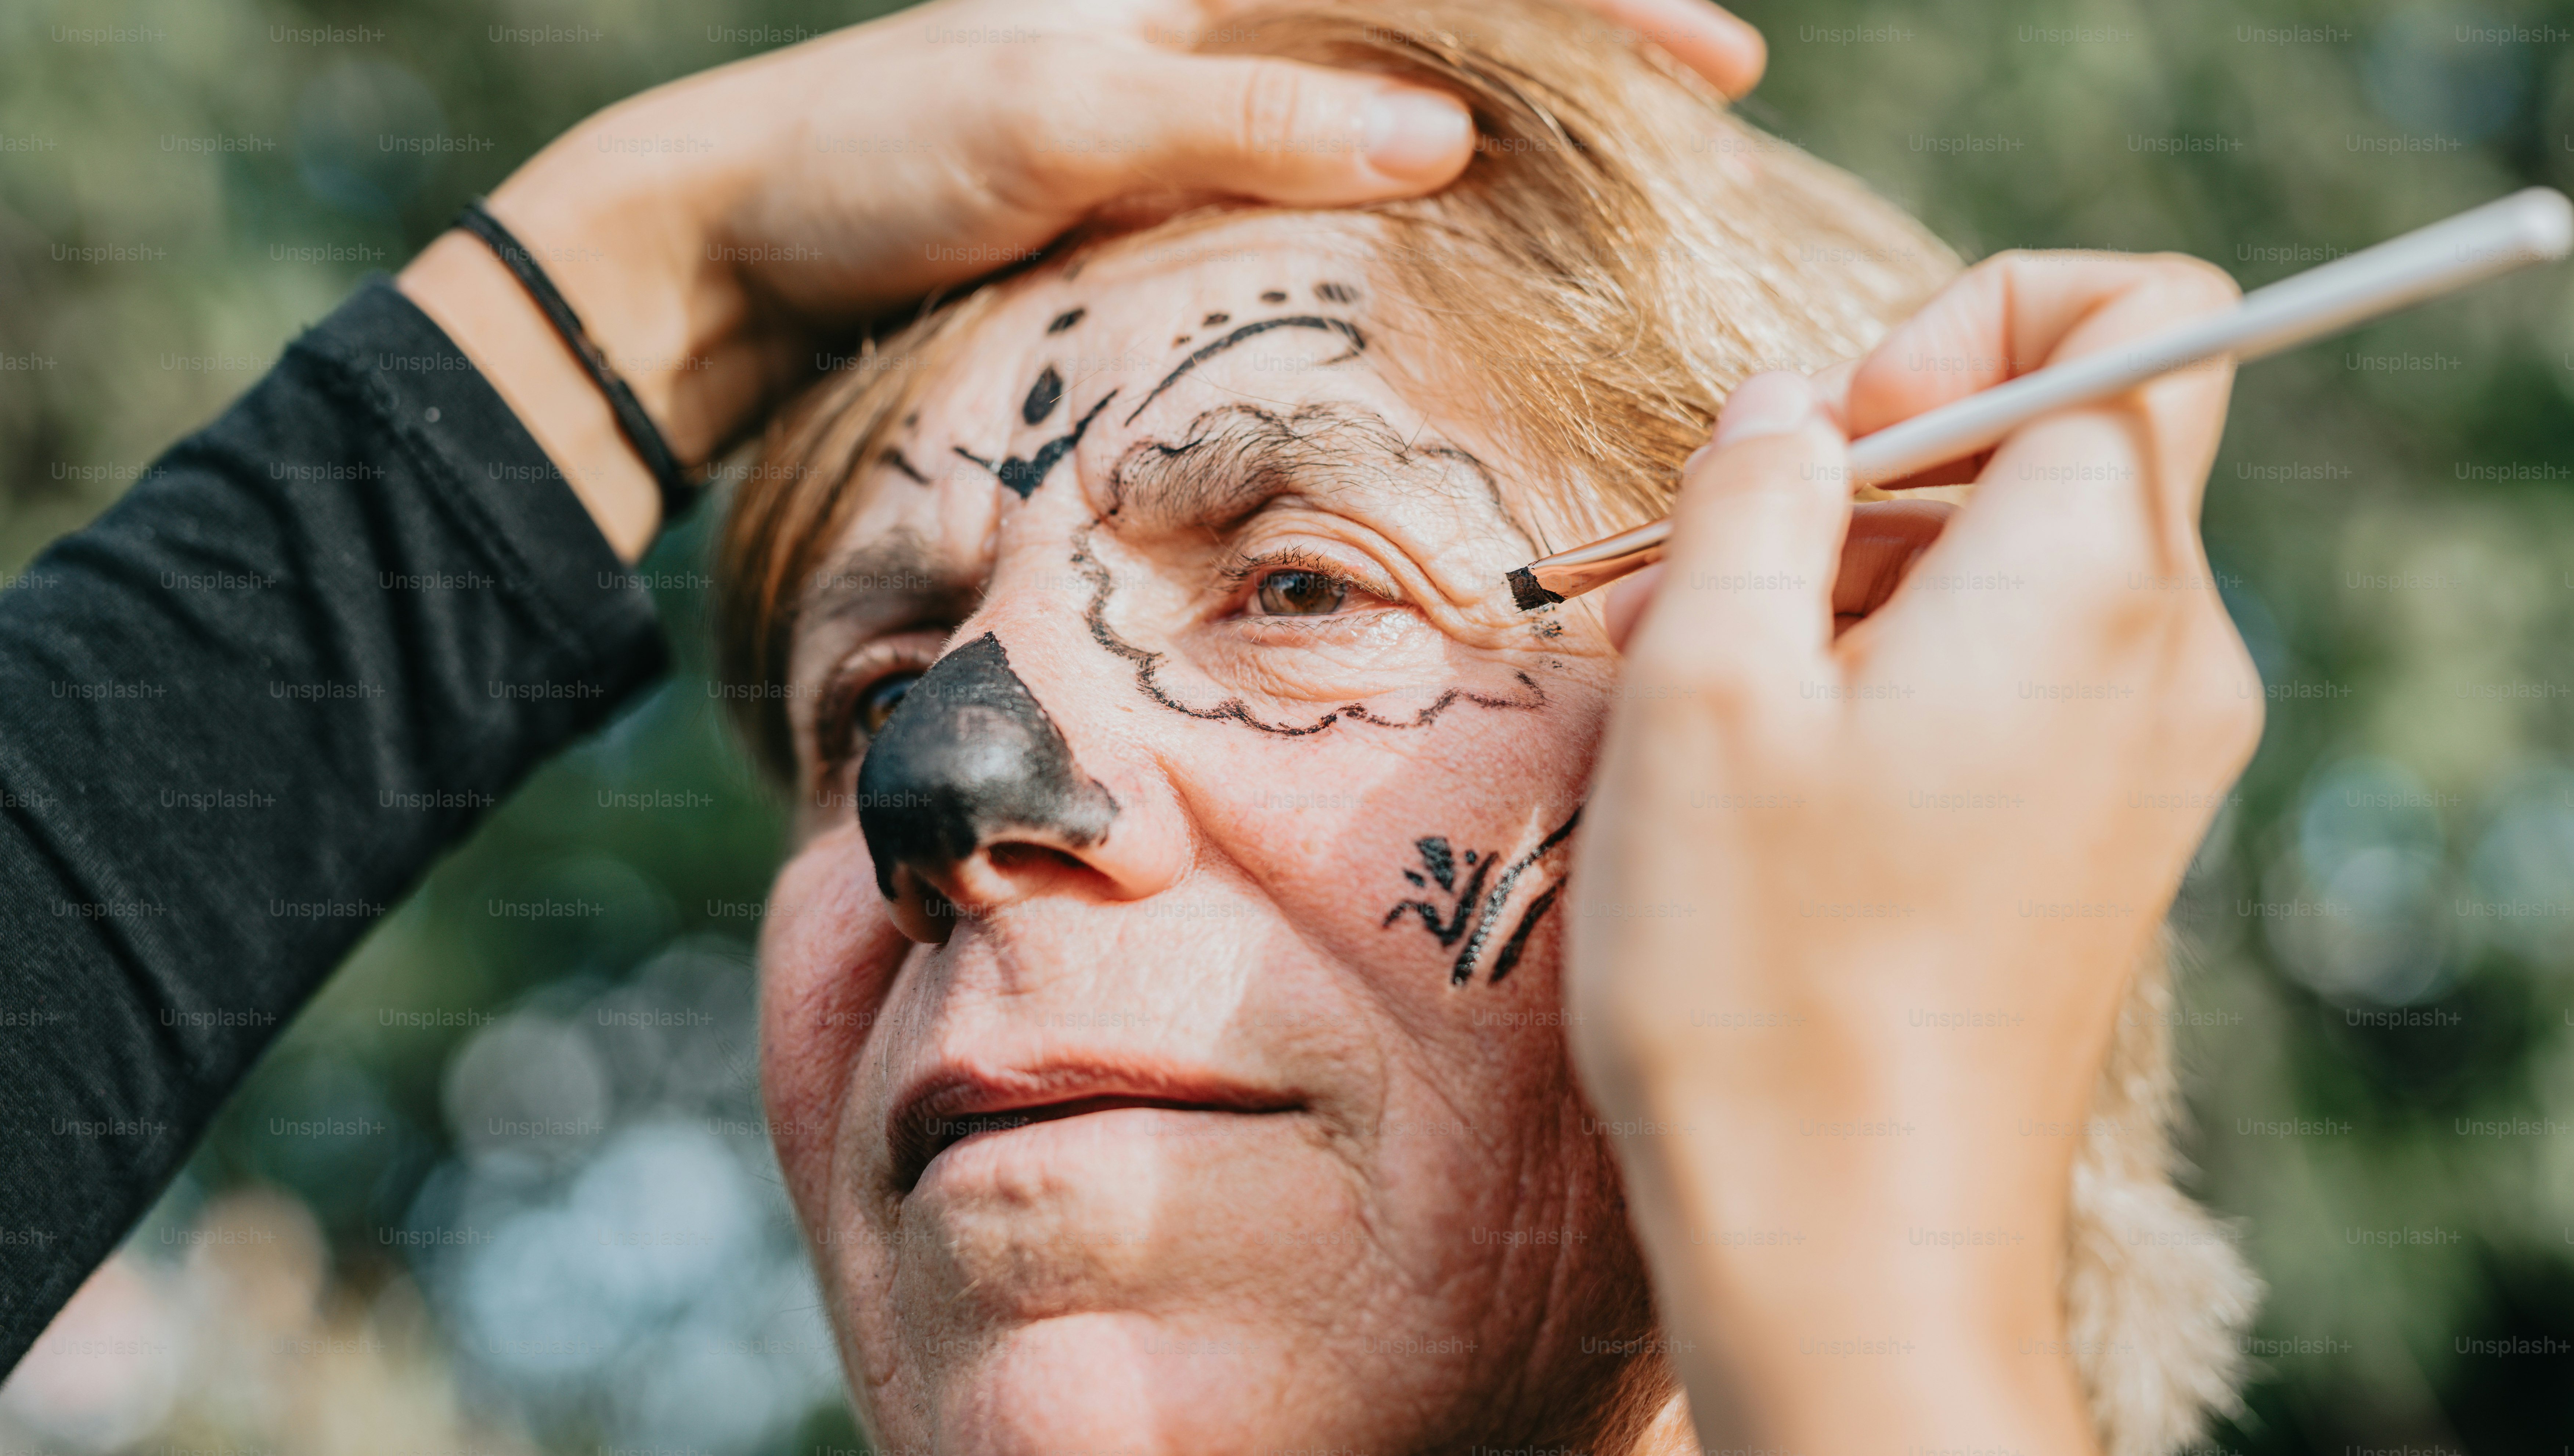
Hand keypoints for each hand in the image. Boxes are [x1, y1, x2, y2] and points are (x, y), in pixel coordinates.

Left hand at [398, 0, 1764, 558]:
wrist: (746, 237)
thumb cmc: (881, 158)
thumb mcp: (1054, 121)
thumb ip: (1242, 116)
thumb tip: (1438, 134)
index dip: (1583, 0)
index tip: (1710, 56)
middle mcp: (1214, 25)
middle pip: (1439, 19)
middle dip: (1581, 53)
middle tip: (1715, 106)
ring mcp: (1194, 105)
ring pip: (1394, 93)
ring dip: (1519, 127)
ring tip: (1635, 176)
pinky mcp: (1168, 185)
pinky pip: (1322, 171)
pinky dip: (1411, 192)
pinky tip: (1476, 230)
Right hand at [1564, 253, 2259, 1454]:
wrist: (1851, 1246)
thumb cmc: (1759, 972)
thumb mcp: (1703, 684)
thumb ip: (1757, 493)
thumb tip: (1791, 404)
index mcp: (2090, 582)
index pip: (2135, 315)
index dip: (1970, 322)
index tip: (1836, 438)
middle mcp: (2168, 652)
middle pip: (2058, 445)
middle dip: (1873, 472)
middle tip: (1714, 587)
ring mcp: (2153, 753)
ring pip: (2022, 566)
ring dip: (1863, 584)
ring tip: (1719, 699)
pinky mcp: (2109, 834)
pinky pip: (2026, 674)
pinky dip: (1903, 674)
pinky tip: (1781, 772)